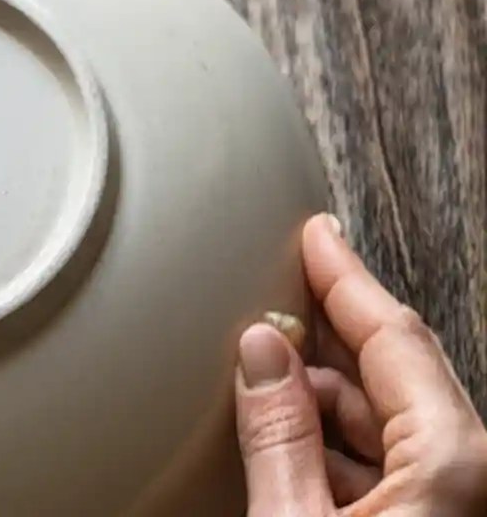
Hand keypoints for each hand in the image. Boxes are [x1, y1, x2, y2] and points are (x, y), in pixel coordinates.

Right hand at [236, 214, 486, 514]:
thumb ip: (278, 435)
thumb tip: (263, 353)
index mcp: (453, 462)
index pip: (393, 336)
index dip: (345, 278)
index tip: (316, 237)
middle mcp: (473, 477)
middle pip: (394, 374)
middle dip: (326, 336)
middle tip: (276, 297)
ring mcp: (460, 502)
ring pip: (391, 423)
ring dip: (324, 399)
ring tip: (262, 381)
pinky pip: (394, 467)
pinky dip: (338, 447)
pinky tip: (287, 442)